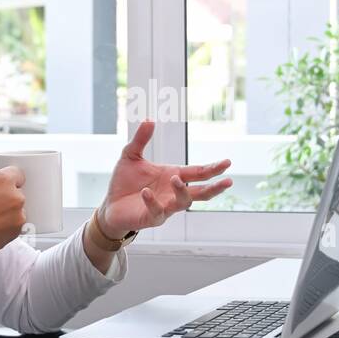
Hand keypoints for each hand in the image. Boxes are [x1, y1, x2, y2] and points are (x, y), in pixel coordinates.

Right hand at [0, 166, 27, 261]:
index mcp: (2, 180)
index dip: (9, 181)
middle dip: (7, 198)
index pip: (17, 174)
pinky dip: (7, 226)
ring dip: (8, 214)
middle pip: (18, 193)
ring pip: (17, 210)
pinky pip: (15, 224)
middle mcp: (14, 196)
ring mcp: (18, 215)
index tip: (5, 185)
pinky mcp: (17, 231)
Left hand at [98, 120, 232, 237]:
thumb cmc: (124, 182)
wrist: (110, 205)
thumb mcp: (131, 156)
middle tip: (228, 181)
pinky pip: (157, 211)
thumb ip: (141, 139)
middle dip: (214, 187)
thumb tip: (149, 119)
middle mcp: (173, 193)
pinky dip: (152, 201)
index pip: (198, 172)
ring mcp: (165, 207)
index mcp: (173, 176)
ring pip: (183, 203)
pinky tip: (146, 192)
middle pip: (200, 192)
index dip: (213, 168)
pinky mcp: (152, 218)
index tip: (227, 162)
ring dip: (182, 191)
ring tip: (175, 179)